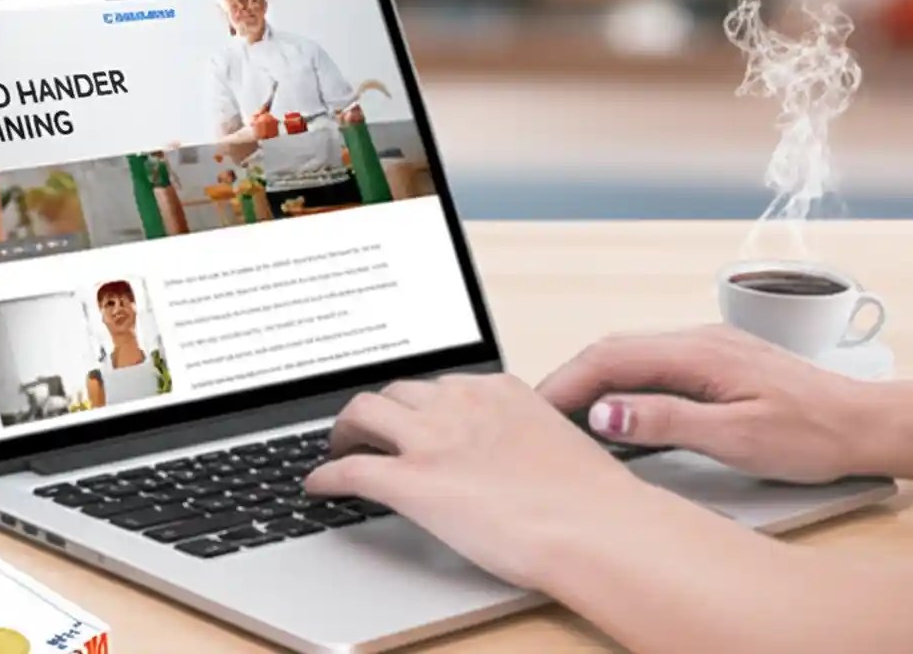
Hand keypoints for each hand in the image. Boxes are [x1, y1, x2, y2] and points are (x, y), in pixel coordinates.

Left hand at [305, 374, 645, 589]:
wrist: (594, 527)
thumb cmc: (589, 498)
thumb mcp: (552, 442)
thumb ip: (518, 436)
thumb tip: (505, 455)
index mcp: (496, 391)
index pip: (438, 386)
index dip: (415, 404)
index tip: (409, 416)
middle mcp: (458, 404)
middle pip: (395, 392)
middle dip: (377, 411)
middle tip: (366, 431)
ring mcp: (431, 440)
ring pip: (363, 413)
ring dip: (344, 430)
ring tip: (339, 448)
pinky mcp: (410, 481)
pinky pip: (350, 468)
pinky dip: (326, 475)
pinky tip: (318, 487)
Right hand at [538, 324, 871, 482]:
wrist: (864, 424)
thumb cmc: (812, 434)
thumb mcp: (735, 437)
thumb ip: (665, 421)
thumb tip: (605, 412)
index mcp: (697, 352)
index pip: (608, 358)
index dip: (565, 383)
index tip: (536, 411)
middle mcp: (696, 339)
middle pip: (612, 350)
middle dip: (569, 379)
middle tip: (538, 416)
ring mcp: (705, 347)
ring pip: (629, 354)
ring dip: (593, 380)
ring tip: (566, 416)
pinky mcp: (713, 361)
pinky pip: (651, 362)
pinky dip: (620, 382)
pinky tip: (614, 408)